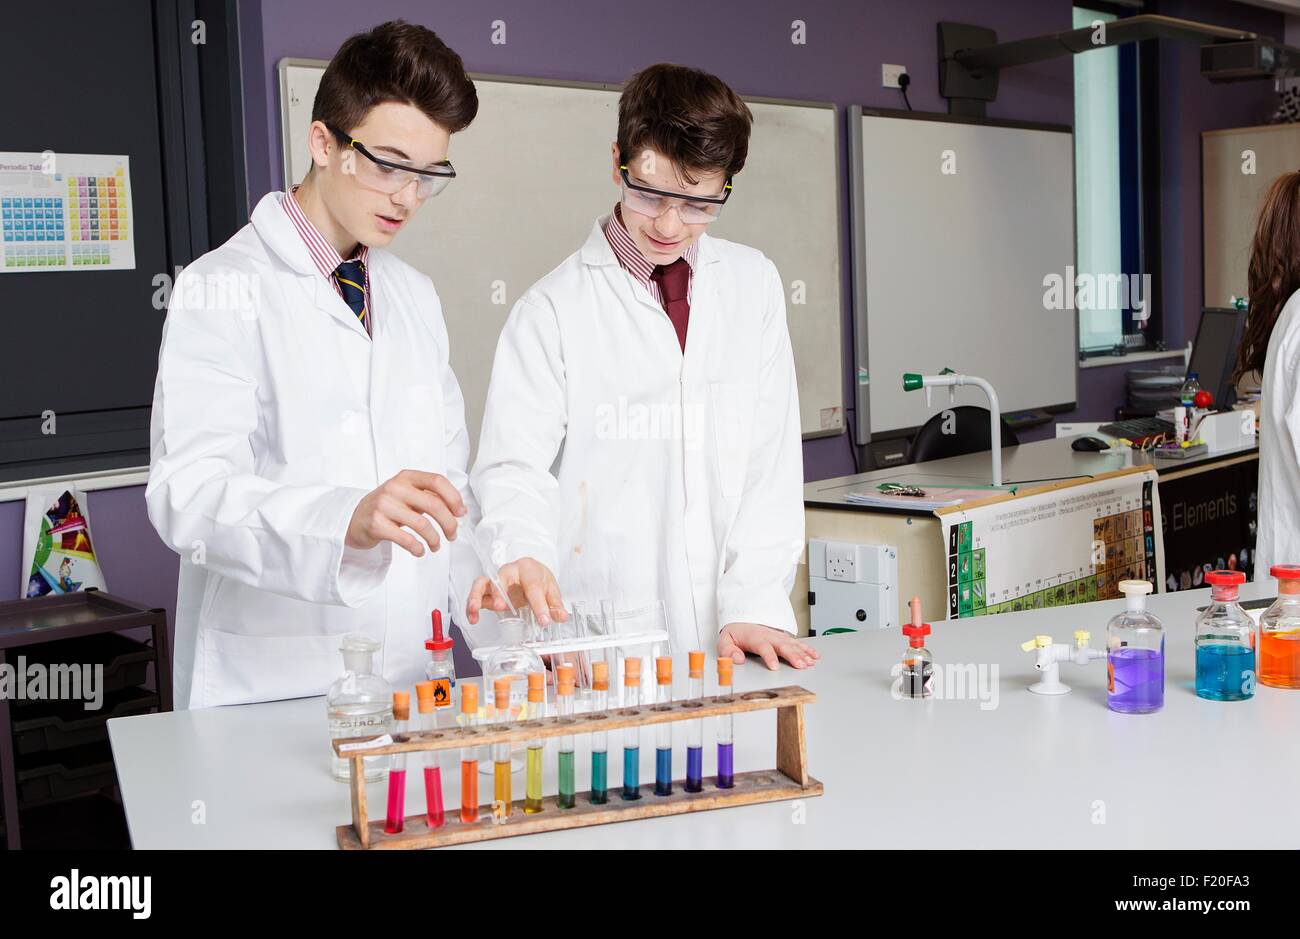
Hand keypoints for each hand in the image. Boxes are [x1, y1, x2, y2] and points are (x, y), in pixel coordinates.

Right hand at [345, 470, 465, 557]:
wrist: (355, 518)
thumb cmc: (388, 506)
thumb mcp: (407, 495)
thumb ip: (430, 497)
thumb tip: (459, 510)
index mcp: (406, 477)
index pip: (437, 481)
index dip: (454, 498)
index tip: (461, 513)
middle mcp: (395, 487)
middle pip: (434, 505)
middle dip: (449, 523)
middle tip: (453, 534)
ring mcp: (384, 505)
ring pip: (422, 524)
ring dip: (435, 539)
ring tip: (436, 545)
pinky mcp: (376, 524)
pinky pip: (406, 539)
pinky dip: (418, 548)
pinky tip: (420, 550)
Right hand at [466, 556, 567, 627]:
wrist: (529, 571)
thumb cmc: (538, 578)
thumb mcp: (550, 590)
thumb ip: (554, 605)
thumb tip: (561, 617)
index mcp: (528, 569)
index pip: (533, 586)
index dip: (539, 604)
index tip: (544, 620)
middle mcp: (509, 571)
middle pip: (501, 577)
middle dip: (499, 592)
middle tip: (500, 607)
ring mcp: (496, 580)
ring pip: (482, 583)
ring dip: (476, 596)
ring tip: (475, 609)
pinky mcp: (487, 591)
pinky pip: (476, 595)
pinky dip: (471, 606)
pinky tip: (472, 618)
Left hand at [718, 622, 819, 670]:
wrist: (742, 622)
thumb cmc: (736, 634)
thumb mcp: (725, 641)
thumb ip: (728, 651)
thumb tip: (737, 659)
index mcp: (755, 637)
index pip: (763, 647)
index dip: (769, 656)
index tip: (774, 667)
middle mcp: (769, 636)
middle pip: (782, 645)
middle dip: (792, 656)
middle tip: (800, 666)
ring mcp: (778, 636)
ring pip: (792, 644)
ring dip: (802, 653)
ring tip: (810, 663)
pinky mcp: (784, 638)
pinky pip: (798, 643)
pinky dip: (807, 649)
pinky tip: (814, 656)